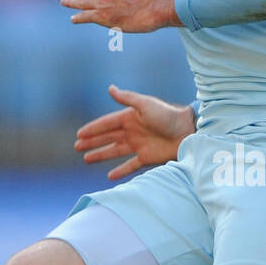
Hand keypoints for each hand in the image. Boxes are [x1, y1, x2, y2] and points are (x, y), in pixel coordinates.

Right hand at [74, 84, 195, 179]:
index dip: (93, 129)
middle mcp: (132, 131)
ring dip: (101, 155)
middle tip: (77, 147)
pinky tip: (110, 176)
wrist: (188, 131)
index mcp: (130, 118)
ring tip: (86, 159)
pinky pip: (130, 165)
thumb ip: (127, 98)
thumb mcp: (145, 104)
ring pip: (115, 151)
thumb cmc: (168, 115)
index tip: (79, 134)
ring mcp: (139, 145)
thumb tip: (110, 88)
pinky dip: (120, 171)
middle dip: (92, 142)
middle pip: (107, 138)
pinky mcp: (148, 157)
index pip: (106, 124)